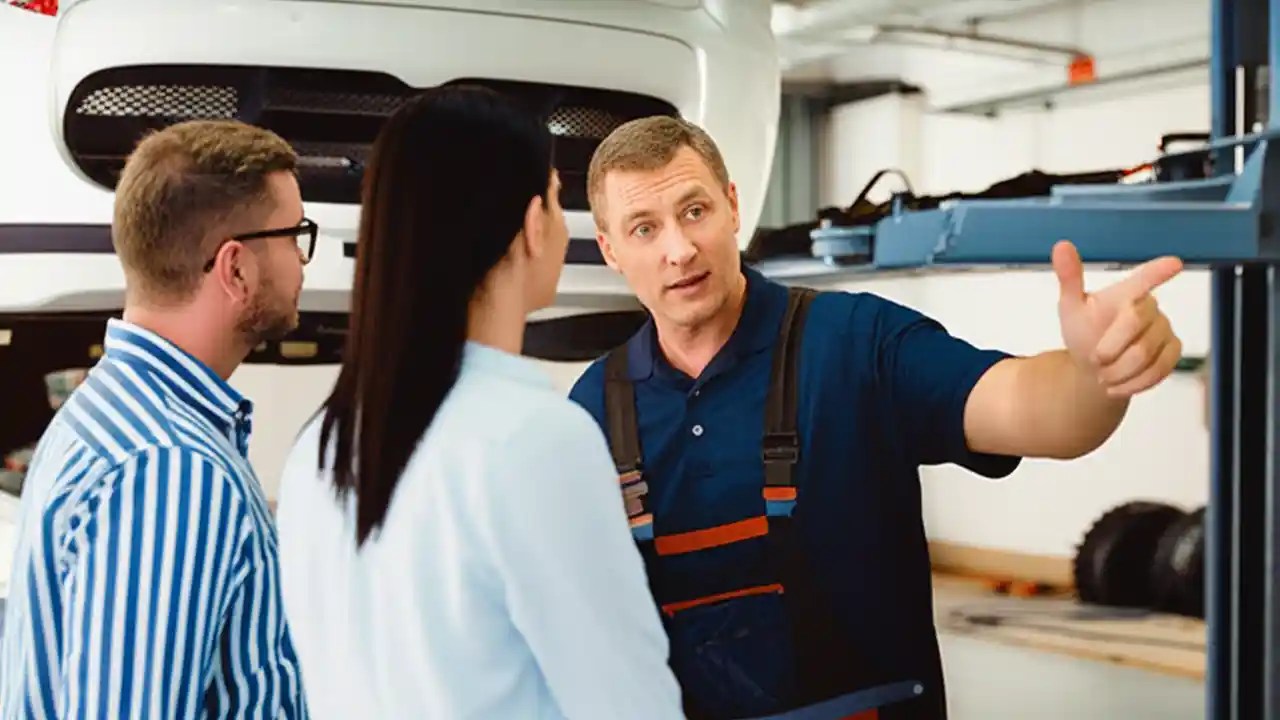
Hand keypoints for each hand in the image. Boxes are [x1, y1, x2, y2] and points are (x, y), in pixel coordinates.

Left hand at [1053, 240, 1183, 397]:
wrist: (1094, 367)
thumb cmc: (1084, 331)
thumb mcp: (1071, 306)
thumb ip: (1070, 278)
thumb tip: (1061, 245)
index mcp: (1127, 292)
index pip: (1145, 279)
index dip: (1159, 272)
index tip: (1174, 263)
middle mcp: (1151, 306)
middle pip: (1134, 324)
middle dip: (1109, 348)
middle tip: (1095, 358)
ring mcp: (1166, 329)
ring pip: (1145, 354)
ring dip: (1117, 370)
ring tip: (1103, 372)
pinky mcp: (1174, 351)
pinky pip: (1159, 370)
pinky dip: (1132, 383)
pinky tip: (1116, 385)